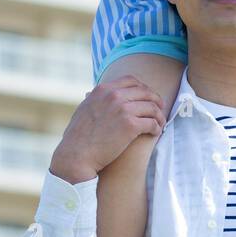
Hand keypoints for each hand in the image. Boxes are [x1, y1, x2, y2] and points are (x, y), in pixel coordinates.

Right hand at [50, 75, 167, 182]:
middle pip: (145, 92)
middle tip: (160, 110)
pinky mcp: (130, 125)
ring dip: (159, 116)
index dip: (144, 88)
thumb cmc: (78, 137)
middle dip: (156, 100)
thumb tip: (92, 93)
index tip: (148, 98)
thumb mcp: (84, 109)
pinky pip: (152, 123)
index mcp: (103, 89)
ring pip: (152, 107)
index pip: (131, 80)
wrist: (76, 156)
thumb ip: (94, 99)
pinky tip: (155, 132)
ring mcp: (123, 109)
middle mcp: (114, 95)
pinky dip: (157, 127)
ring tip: (160, 123)